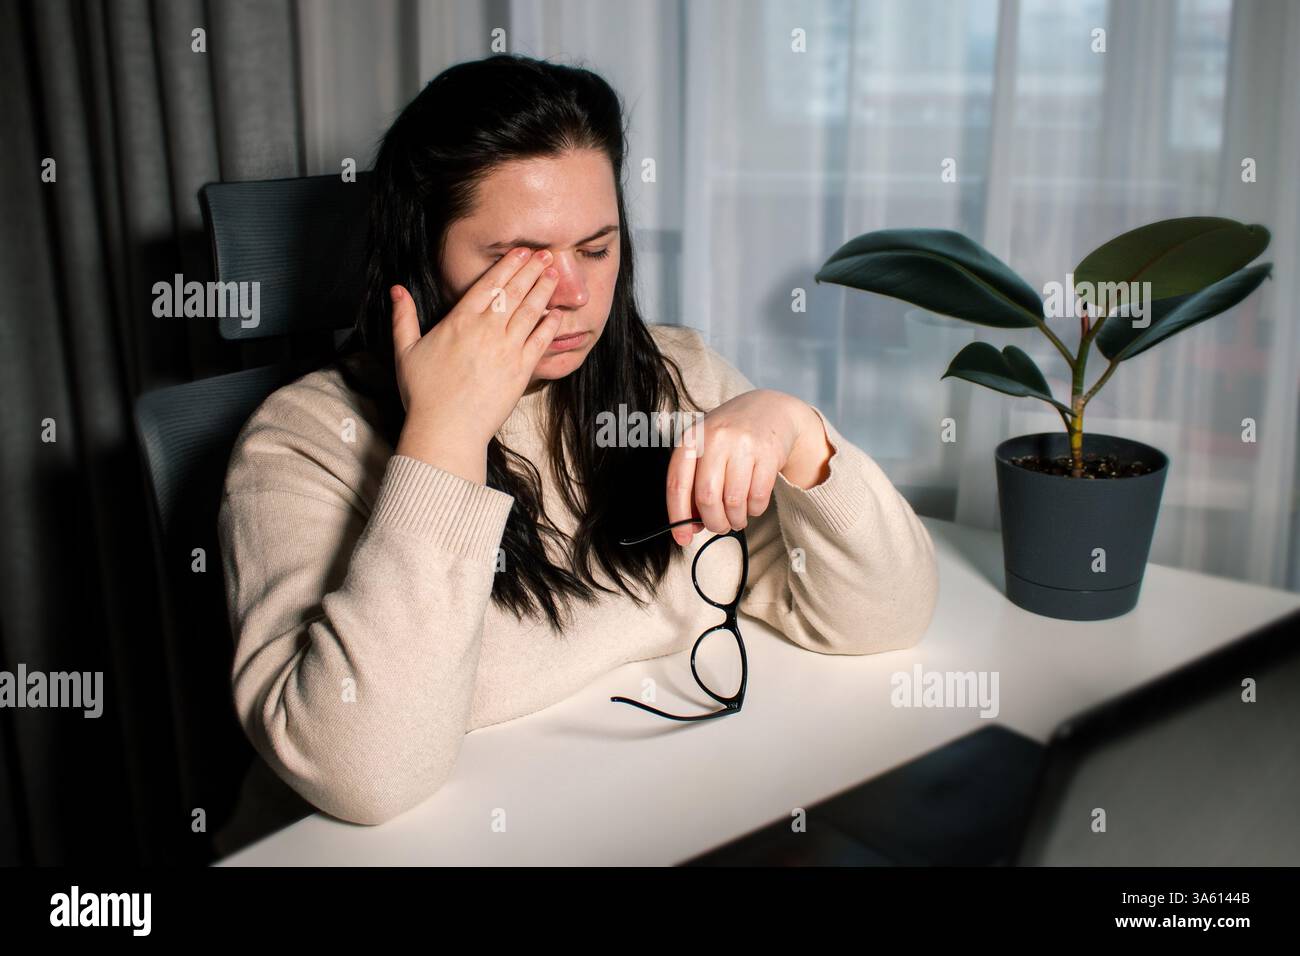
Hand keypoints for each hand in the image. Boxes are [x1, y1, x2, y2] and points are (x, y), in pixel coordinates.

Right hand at [391, 247, 561, 446]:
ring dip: (544, 290)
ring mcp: (506, 349)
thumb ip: (404, 318)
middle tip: (546, 254)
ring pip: (530, 311)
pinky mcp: (521, 370)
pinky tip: (556, 314)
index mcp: (459, 321)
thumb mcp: (406, 351)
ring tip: (555, 274)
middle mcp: (486, 329)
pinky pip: (540, 341)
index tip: (521, 253)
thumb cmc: (424, 394)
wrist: (447, 429)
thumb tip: (396, 290)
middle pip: (514, 291)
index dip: (508, 265)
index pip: (489, 284)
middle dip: (532, 270)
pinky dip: (549, 325)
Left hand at [665, 390, 832, 544]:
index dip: (677, 517)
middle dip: (713, 522)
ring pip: (733, 501)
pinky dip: (754, 510)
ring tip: (737, 518)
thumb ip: (693, 482)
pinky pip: (758, 497)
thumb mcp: (705, 448)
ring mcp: (743, 443)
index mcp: (692, 438)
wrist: (769, 409)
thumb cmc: (730, 436)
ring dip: (735, 520)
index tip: (682, 538)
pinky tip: (752, 504)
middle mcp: (715, 438)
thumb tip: (689, 525)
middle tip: (719, 527)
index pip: (676, 484)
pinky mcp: (769, 453)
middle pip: (707, 498)